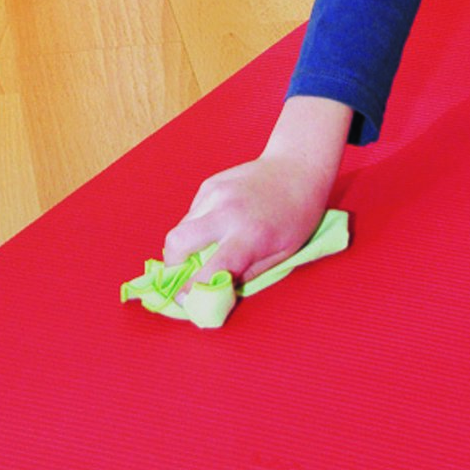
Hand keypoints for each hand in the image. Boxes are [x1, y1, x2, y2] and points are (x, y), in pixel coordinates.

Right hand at [164, 95, 351, 283]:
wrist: (297, 167)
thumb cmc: (297, 217)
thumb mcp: (283, 254)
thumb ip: (248, 274)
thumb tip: (216, 292)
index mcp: (250, 235)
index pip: (211, 268)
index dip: (193, 290)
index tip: (185, 302)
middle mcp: (227, 212)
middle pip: (178, 242)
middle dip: (172, 265)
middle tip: (182, 274)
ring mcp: (216, 194)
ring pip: (180, 226)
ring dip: (184, 245)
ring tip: (205, 248)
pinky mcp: (210, 184)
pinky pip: (192, 212)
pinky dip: (196, 226)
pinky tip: (216, 224)